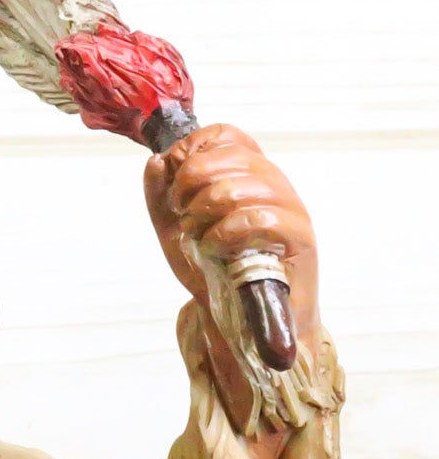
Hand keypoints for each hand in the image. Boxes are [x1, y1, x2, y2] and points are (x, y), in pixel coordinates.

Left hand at [143, 124, 318, 350]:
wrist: (243, 322)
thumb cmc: (216, 272)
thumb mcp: (177, 232)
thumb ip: (162, 198)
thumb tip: (157, 161)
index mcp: (248, 176)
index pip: (228, 136)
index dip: (195, 146)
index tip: (173, 173)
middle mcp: (274, 185)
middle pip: (234, 157)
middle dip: (193, 180)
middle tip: (180, 209)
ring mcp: (292, 210)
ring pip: (249, 184)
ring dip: (208, 206)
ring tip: (195, 231)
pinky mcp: (300, 240)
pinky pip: (263, 219)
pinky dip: (228, 230)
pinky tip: (213, 245)